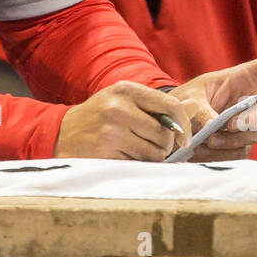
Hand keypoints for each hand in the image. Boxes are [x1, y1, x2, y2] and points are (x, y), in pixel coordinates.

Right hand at [54, 81, 191, 159]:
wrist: (58, 133)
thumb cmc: (99, 116)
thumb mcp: (125, 101)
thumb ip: (159, 105)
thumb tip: (197, 106)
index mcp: (126, 90)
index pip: (171, 106)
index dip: (184, 126)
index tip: (184, 138)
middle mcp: (118, 108)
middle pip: (165, 135)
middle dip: (163, 145)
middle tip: (149, 144)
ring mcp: (110, 132)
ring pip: (155, 154)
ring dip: (150, 157)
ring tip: (132, 149)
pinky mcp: (105, 154)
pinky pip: (139, 166)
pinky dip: (136, 166)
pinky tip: (121, 157)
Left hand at [167, 49, 256, 161]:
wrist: (176, 125)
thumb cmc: (185, 101)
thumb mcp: (188, 98)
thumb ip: (201, 110)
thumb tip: (212, 128)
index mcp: (240, 79)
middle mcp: (250, 101)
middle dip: (250, 120)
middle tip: (228, 125)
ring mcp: (249, 124)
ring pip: (255, 135)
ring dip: (232, 140)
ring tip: (207, 140)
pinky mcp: (242, 144)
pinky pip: (240, 152)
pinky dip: (222, 153)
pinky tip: (203, 149)